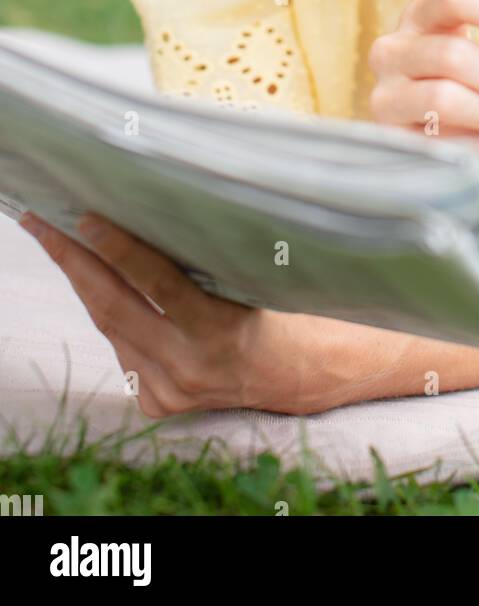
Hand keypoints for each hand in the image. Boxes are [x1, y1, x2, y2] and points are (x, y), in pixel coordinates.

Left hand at [16, 211, 334, 417]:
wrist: (299, 375)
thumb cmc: (283, 310)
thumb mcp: (256, 279)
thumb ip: (209, 260)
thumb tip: (155, 214)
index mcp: (220, 331)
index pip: (156, 284)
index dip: (118, 248)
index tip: (85, 217)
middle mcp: (189, 366)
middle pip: (114, 307)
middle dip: (73, 261)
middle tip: (41, 223)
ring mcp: (170, 390)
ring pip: (112, 328)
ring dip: (86, 284)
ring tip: (61, 244)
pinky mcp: (158, 403)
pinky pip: (123, 349)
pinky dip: (114, 317)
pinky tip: (105, 289)